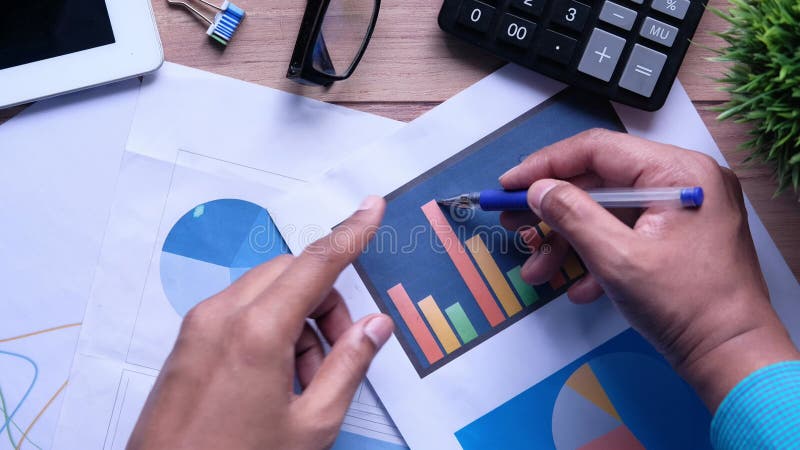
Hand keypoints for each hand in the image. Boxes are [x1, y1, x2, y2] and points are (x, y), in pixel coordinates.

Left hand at [128, 196, 393, 449]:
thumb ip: (350, 366)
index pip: (317, 263)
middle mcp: (223, 316)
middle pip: (292, 273)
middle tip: (343, 348)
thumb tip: (375, 326)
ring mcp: (200, 326)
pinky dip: (271, 327)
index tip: (371, 208)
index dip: (351, 233)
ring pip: (268, 291)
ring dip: (300, 317)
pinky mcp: (189, 340)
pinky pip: (243, 310)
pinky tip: (278, 377)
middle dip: (327, 299)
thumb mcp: (311, 424)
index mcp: (257, 331)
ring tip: (306, 378)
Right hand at [500, 129, 798, 409]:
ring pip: (607, 212)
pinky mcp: (675, 236)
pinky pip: (624, 233)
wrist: (732, 357)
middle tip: (515, 224)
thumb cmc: (690, 308)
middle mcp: (683, 182)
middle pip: (599, 182)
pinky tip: (578, 286)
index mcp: (679, 173)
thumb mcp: (618, 258)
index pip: (598, 150)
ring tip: (539, 269)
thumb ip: (572, 216)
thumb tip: (538, 190)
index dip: (547, 165)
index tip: (511, 184)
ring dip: (568, 240)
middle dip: (553, 210)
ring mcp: (681, 210)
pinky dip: (596, 255)